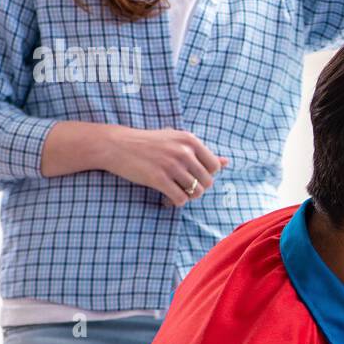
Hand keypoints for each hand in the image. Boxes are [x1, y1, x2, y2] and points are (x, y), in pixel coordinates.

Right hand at [98, 125, 228, 207]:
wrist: (116, 145)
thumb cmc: (149, 143)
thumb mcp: (176, 140)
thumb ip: (201, 152)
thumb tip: (227, 162)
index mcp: (190, 140)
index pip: (215, 167)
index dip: (206, 175)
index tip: (192, 176)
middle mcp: (184, 151)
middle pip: (207, 182)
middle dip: (197, 188)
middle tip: (181, 187)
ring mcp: (171, 165)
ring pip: (195, 193)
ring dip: (186, 197)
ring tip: (173, 192)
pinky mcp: (158, 179)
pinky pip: (180, 199)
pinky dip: (174, 203)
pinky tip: (165, 198)